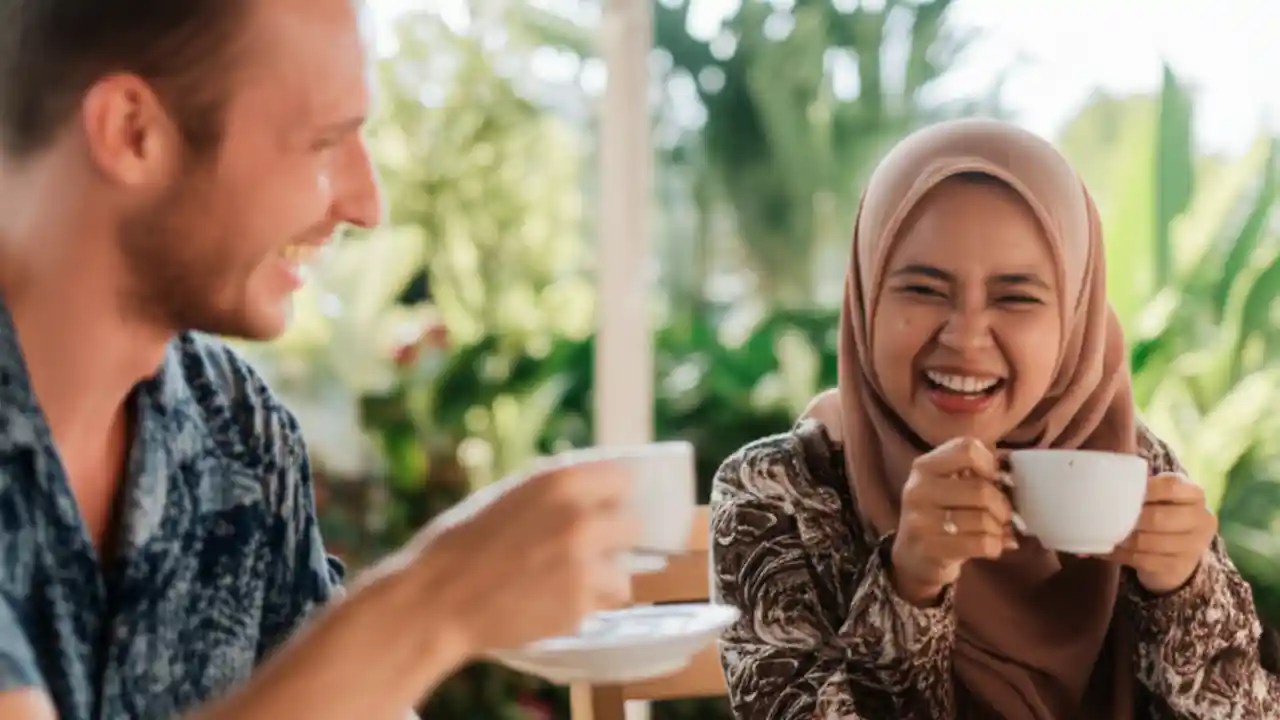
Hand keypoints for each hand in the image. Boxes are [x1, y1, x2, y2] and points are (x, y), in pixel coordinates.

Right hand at [407, 458, 639, 655]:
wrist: (437, 601)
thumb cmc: (462, 547)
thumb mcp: (509, 498)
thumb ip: (555, 495)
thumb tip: (594, 497)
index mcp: (561, 482)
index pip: (623, 479)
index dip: (613, 498)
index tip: (607, 510)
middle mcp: (580, 519)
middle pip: (632, 527)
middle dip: (613, 542)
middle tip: (586, 554)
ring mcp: (584, 564)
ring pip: (623, 576)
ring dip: (602, 583)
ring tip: (564, 588)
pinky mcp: (580, 605)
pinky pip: (599, 607)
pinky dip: (580, 610)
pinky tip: (546, 606)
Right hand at [890, 438, 1016, 606]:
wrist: (913, 556)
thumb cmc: (941, 514)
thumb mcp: (947, 484)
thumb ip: (974, 470)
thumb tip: (1010, 472)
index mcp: (924, 466)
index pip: (967, 449)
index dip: (989, 463)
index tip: (992, 479)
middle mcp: (918, 490)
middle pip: (981, 489)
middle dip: (1002, 505)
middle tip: (1003, 514)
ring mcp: (920, 520)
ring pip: (984, 519)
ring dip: (999, 529)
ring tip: (996, 531)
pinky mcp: (930, 548)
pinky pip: (981, 544)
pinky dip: (996, 546)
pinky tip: (992, 545)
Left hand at [1103, 472, 1216, 594]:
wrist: (1180, 552)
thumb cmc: (1162, 512)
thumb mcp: (1159, 496)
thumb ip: (1141, 487)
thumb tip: (1104, 482)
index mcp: (1195, 494)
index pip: (1171, 486)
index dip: (1144, 488)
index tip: (1120, 489)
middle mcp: (1201, 520)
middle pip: (1158, 518)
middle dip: (1128, 518)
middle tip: (1105, 515)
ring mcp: (1193, 547)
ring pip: (1148, 543)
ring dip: (1121, 538)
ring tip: (1102, 532)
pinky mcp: (1178, 568)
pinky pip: (1142, 561)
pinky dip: (1119, 554)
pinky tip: (1107, 548)